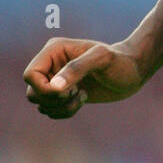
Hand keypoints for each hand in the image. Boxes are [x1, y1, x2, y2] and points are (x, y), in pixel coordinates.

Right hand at [23, 37, 145, 119]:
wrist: (132, 71)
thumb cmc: (120, 62)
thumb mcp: (102, 60)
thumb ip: (77, 69)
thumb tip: (54, 87)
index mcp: (54, 50)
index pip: (30, 75)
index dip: (44, 89)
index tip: (68, 90)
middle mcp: (51, 64)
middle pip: (32, 92)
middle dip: (54, 100)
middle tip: (77, 92)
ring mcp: (56, 80)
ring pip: (40, 103)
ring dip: (60, 107)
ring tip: (82, 96)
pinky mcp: (63, 93)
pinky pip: (51, 110)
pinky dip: (64, 112)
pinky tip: (83, 99)